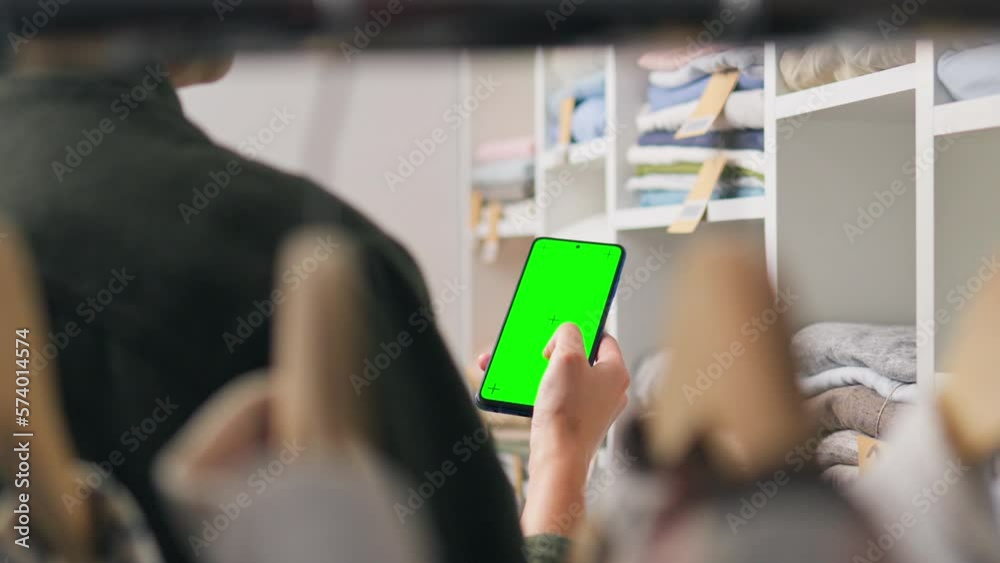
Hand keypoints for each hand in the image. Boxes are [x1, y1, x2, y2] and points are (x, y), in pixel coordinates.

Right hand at [478, 322, 629, 534]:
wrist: (557, 461)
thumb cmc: (568, 415)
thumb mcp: (567, 358)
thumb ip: (569, 335)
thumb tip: (567, 332)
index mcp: (616, 372)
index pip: (603, 338)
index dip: (581, 330)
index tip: (565, 327)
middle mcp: (608, 391)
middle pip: (580, 358)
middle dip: (554, 352)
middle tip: (540, 351)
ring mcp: (592, 408)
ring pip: (565, 378)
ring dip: (541, 371)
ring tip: (520, 370)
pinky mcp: (575, 423)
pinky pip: (556, 398)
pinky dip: (539, 391)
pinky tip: (520, 391)